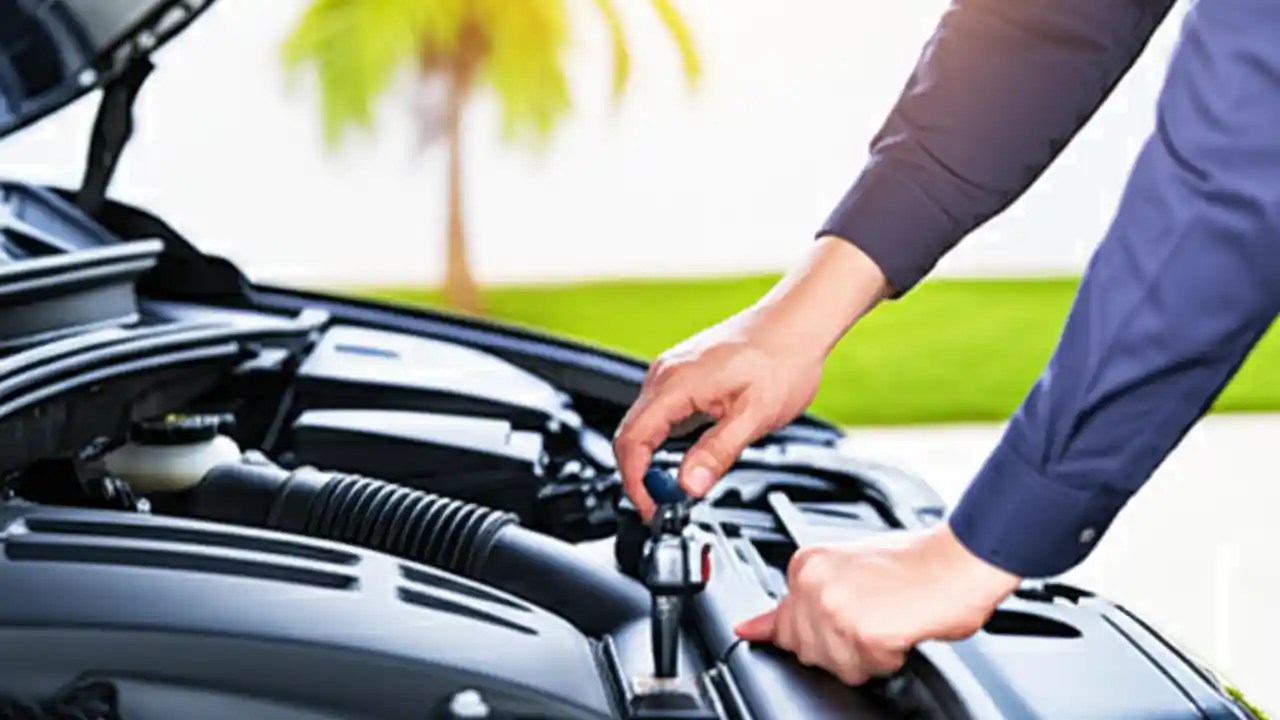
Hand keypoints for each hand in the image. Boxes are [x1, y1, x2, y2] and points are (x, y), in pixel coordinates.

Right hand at [613, 237, 889, 518]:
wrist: (797, 324)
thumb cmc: (782, 359)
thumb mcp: (754, 416)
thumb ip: (717, 452)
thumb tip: (689, 485)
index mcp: (676, 384)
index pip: (631, 442)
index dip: (636, 483)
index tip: (653, 508)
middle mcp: (665, 375)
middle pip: (630, 436)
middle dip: (641, 477)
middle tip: (666, 506)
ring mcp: (672, 373)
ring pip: (643, 426)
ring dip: (652, 460)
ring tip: (678, 488)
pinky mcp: (683, 375)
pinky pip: (659, 415)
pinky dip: (663, 443)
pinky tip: (686, 457)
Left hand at [734, 524, 1019, 685]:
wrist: (958, 561)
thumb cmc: (915, 564)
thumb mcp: (847, 571)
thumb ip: (802, 600)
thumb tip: (752, 628)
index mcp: (806, 564)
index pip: (782, 623)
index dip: (810, 634)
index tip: (822, 628)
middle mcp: (813, 583)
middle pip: (807, 651)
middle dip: (841, 647)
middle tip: (875, 617)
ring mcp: (835, 608)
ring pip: (836, 666)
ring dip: (866, 655)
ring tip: (890, 621)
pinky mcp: (861, 631)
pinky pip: (868, 668)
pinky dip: (889, 658)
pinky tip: (900, 630)